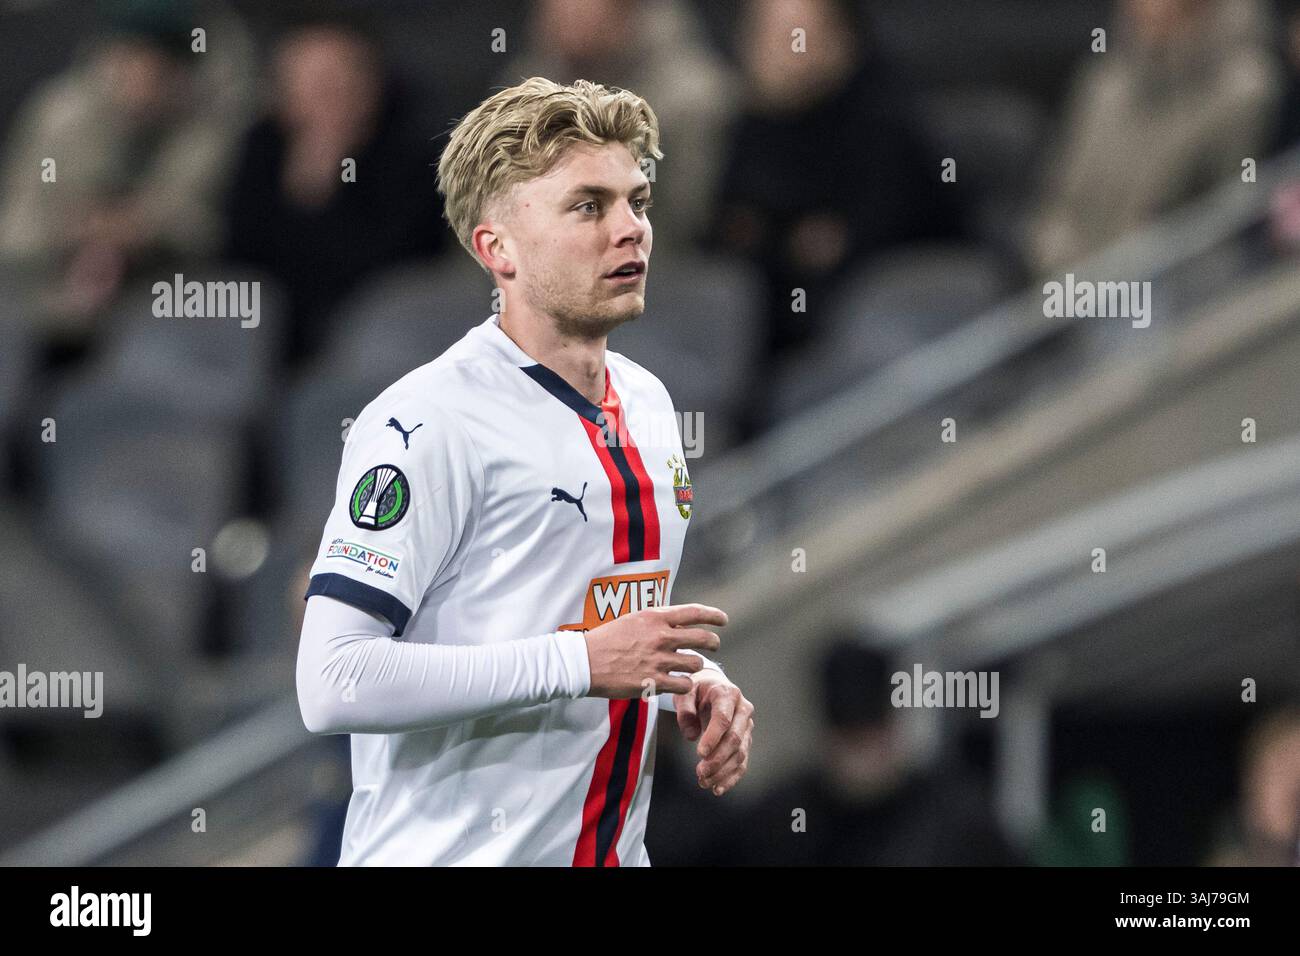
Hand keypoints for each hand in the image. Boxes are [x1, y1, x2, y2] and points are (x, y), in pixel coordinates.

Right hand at [583, 603, 725, 698]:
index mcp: (655, 618)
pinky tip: (678, 684)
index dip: (714, 615)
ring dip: (695, 666)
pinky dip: (684, 685)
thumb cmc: (606, 639)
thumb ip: (657, 621)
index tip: (723, 620)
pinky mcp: (653, 682)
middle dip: (713, 643)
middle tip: (714, 646)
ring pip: (696, 663)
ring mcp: (658, 660)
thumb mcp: (633, 620)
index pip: (694, 612)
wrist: (585, 662)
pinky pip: (684, 685)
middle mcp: (661, 637)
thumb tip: (678, 622)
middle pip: (703, 638)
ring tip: (689, 668)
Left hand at [674, 671, 752, 796]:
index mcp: (727, 694)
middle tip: (700, 772)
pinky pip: (742, 762)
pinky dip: (731, 777)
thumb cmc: (698, 689)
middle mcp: (742, 709)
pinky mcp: (746, 740)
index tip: (700, 753)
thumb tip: (691, 735)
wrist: (713, 686)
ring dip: (723, 771)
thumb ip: (685, 709)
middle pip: (735, 738)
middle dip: (718, 759)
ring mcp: (746, 726)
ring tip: (704, 782)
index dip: (713, 737)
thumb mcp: (685, 691)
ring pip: (740, 753)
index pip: (724, 718)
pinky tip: (718, 788)